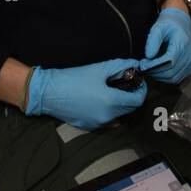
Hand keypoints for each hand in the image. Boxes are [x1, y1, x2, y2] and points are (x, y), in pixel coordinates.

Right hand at [23, 58, 148, 129]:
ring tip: (112, 90)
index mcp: (111, 102)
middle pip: (130, 109)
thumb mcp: (99, 68)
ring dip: (120, 104)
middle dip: (131, 96)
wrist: (48, 93)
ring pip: (119, 115)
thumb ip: (120, 65)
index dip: (141, 90)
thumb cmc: (72, 79)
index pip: (137, 100)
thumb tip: (134, 64)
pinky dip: (109, 111)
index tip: (138, 82)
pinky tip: (101, 100)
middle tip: (126, 83)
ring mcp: (98, 124)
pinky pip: (107, 120)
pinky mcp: (90, 127)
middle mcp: (107, 117)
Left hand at [143, 8, 190, 83]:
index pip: (169, 61)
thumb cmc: (169, 24)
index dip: (154, 66)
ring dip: (160, 76)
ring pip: (174, 78)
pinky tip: (160, 70)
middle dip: (155, 72)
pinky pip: (179, 78)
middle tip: (145, 66)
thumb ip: (152, 41)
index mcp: (182, 42)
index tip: (143, 64)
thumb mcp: (158, 27)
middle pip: (171, 72)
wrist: (182, 23)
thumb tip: (148, 57)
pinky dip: (167, 77)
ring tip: (151, 68)